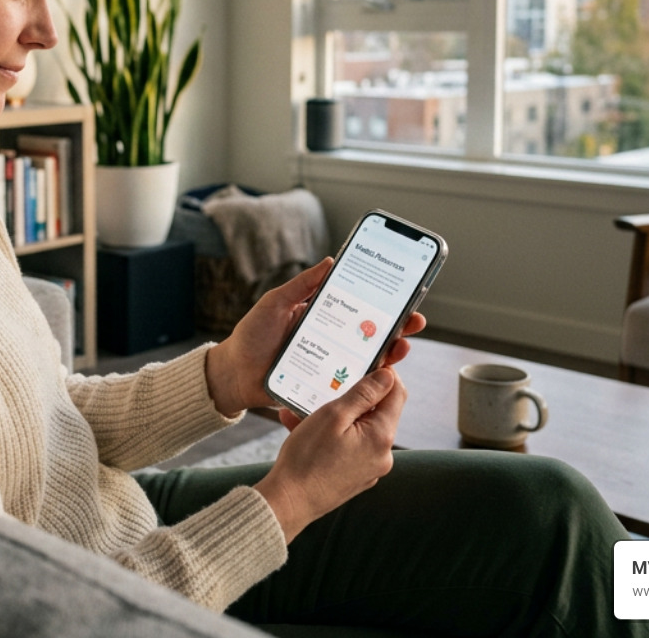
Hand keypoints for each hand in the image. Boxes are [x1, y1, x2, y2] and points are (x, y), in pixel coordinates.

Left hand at [204, 257, 426, 415]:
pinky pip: (350, 382)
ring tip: (401, 347)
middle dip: (397, 327)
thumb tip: (330, 262)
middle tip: (415, 322)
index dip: (382, 302)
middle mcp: (330, 339)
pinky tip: (381, 374)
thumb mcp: (275, 303)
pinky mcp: (324, 385)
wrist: (233, 374)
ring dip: (389, 353)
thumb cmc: (251, 336)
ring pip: (367, 359)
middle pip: (370, 333)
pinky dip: (368, 379)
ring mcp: (329, 363)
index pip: (358, 306)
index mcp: (321, 316)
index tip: (404, 296)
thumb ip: (301, 285)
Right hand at [253, 366, 405, 543]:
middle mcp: (382, 455)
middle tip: (324, 388)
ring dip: (334, 416)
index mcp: (381, 437)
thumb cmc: (307, 458)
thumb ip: (363, 394)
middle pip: (376, 412)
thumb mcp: (333, 415)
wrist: (288, 503)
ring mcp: (369, 469)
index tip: (364, 362)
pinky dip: (329, 436)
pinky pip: (347, 447)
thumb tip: (388, 375)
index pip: (397, 394)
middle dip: (350, 398)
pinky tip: (301, 429)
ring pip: (357, 429)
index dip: (383, 374)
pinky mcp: (354, 477)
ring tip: (302, 410)